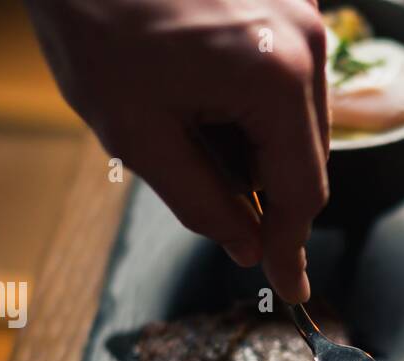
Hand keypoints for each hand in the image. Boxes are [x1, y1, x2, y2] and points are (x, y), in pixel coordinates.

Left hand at [26, 0, 330, 302]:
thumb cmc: (94, 22)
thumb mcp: (137, 134)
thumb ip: (201, 203)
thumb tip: (245, 247)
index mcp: (276, 77)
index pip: (300, 190)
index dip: (289, 247)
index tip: (289, 290)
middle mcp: (305, 41)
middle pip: (308, 158)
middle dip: (266, 194)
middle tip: (217, 210)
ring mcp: (299, 13)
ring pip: (300, 122)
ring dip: (257, 149)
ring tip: (187, 127)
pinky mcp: (284, 1)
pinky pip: (287, 81)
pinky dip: (254, 110)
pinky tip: (199, 96)